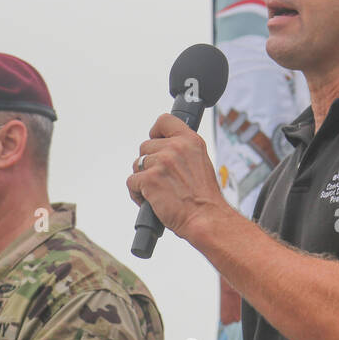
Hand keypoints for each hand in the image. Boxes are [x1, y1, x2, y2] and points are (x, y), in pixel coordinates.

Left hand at [128, 113, 231, 242]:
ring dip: (143, 180)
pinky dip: (137, 194)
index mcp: (191, 141)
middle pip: (145, 147)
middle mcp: (177, 147)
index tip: (156, 142)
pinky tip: (151, 201)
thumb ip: (182, 151)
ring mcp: (162, 162)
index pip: (164, 121)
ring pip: (137, 165)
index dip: (156, 133)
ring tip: (158, 192)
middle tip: (163, 180)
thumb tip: (163, 150)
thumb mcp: (200, 162)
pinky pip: (131, 182)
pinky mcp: (150, 179)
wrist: (207, 218)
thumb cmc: (204, 198)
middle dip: (149, 163)